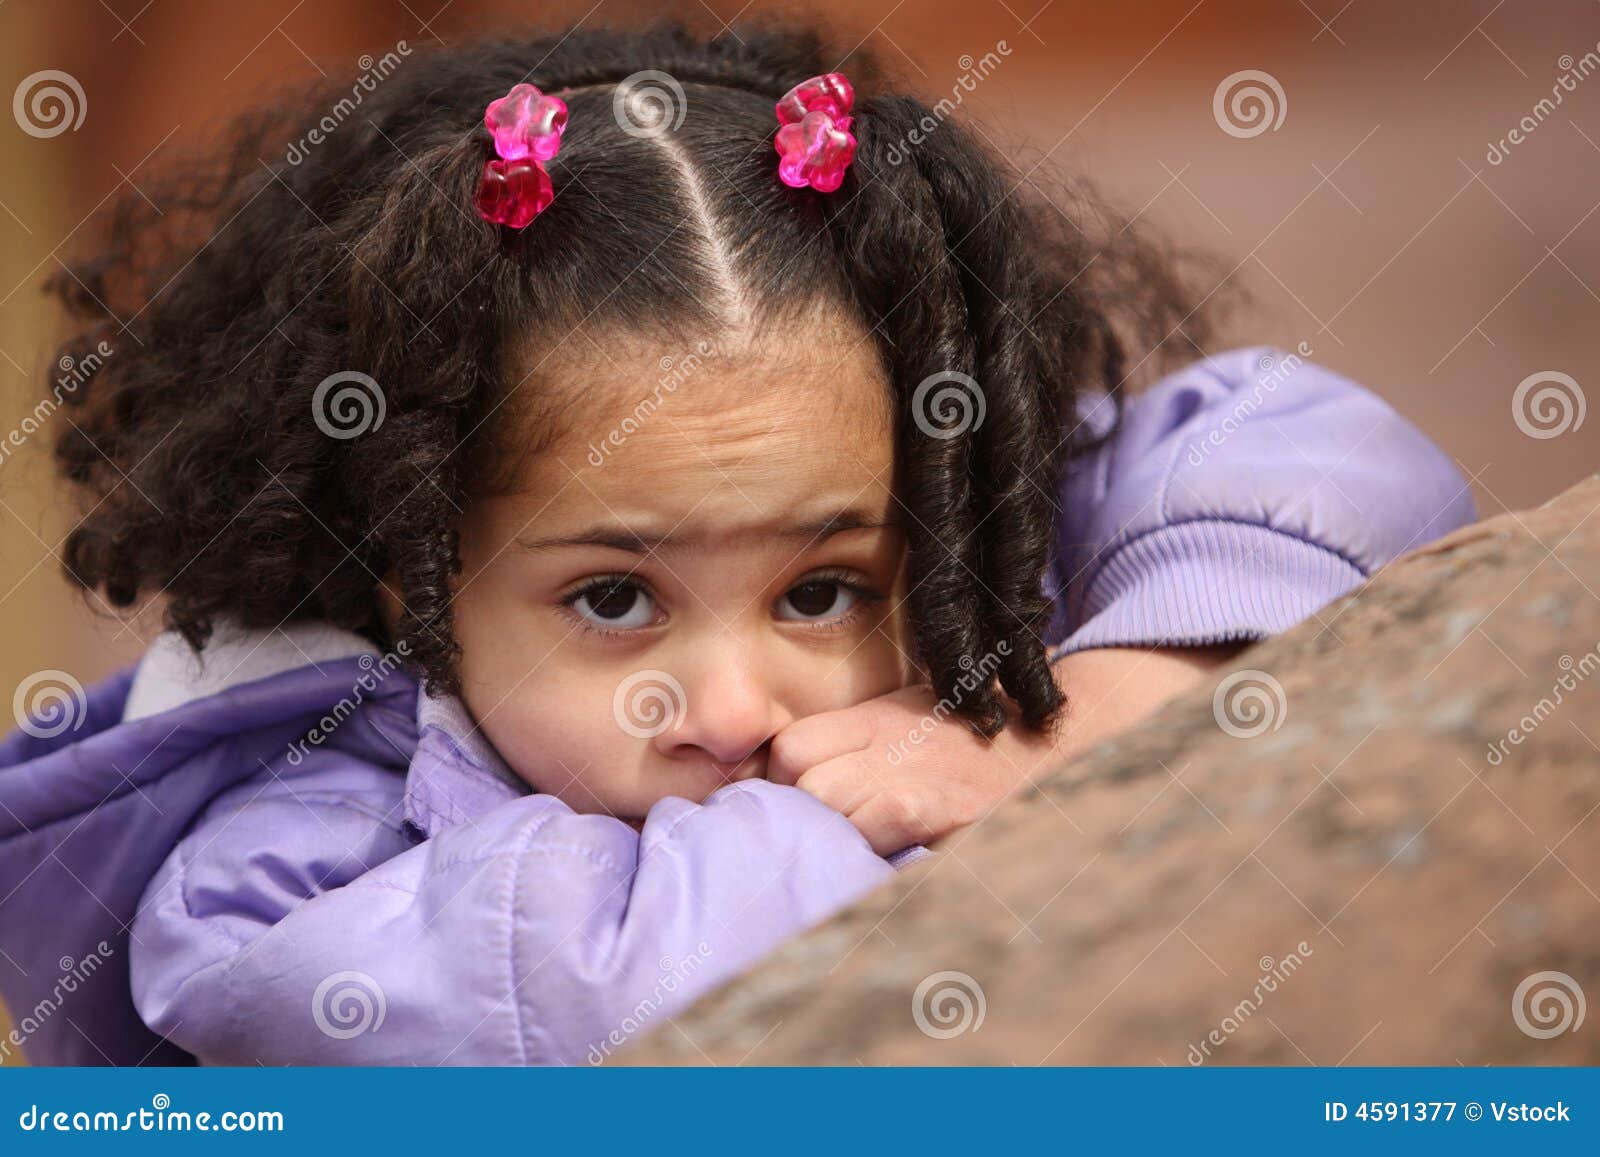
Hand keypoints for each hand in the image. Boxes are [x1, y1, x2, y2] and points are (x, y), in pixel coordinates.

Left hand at [767, 645, 1239, 855]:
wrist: (1070, 742)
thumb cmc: (987, 744)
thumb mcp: (917, 722)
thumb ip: (859, 745)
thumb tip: (790, 777)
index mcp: (877, 718)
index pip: (788, 749)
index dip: (784, 783)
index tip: (799, 806)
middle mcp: (889, 742)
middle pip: (801, 781)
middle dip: (806, 812)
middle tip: (837, 830)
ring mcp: (917, 777)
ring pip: (832, 812)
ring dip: (842, 835)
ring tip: (877, 844)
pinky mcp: (947, 812)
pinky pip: (878, 837)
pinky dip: (879, 852)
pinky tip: (904, 855)